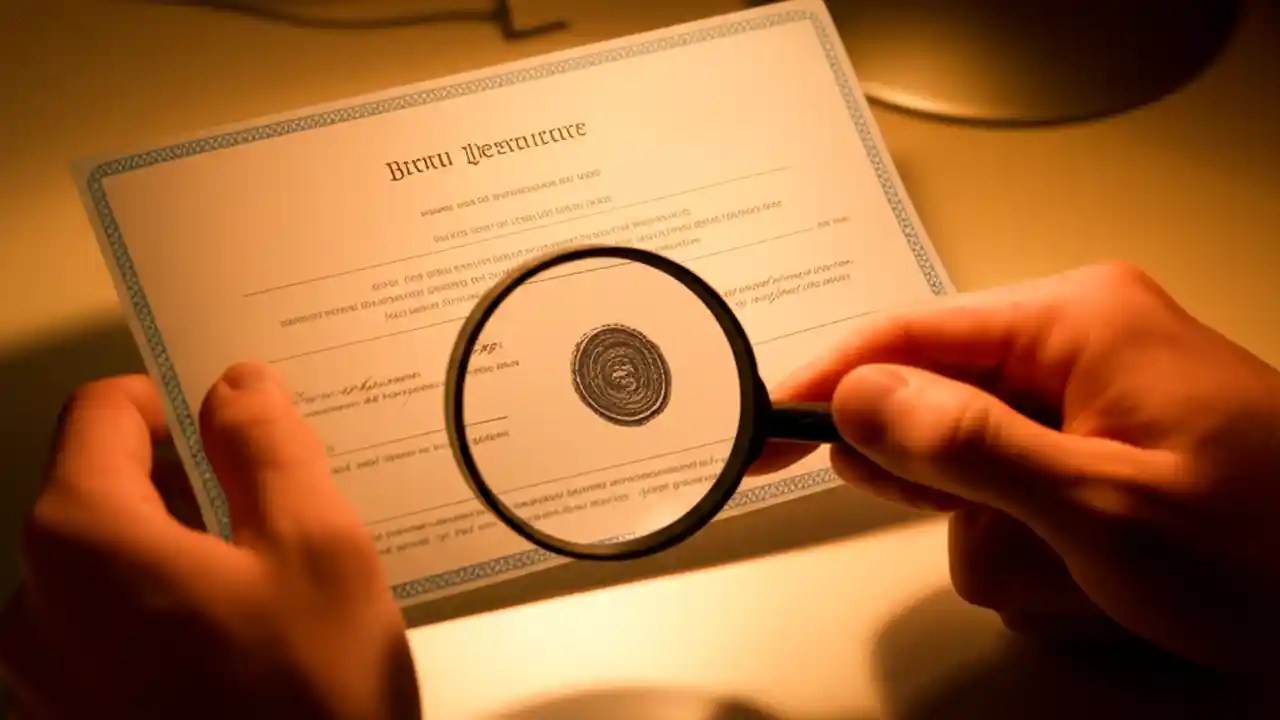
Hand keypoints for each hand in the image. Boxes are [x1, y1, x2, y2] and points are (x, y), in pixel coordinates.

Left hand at [0, 362, 419, 718]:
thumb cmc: (309, 701)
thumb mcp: (318, 546)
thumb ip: (268, 445)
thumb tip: (236, 384)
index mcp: (82, 539)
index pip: (101, 412)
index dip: (174, 399)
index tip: (238, 426)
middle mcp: (35, 602)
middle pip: (100, 489)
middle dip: (187, 483)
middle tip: (276, 516)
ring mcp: (42, 674)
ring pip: (109, 563)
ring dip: (181, 550)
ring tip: (267, 590)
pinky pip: (108, 629)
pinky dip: (165, 610)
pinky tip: (239, 647)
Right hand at [754, 262, 1279, 675]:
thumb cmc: (1274, 546)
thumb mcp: (1102, 506)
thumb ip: (967, 446)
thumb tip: (862, 397)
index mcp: (1076, 320)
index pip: (908, 334)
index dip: (825, 384)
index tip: (764, 428)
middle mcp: (1077, 345)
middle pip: (930, 397)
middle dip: (937, 479)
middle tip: (981, 520)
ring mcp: (1085, 401)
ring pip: (964, 466)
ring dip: (999, 534)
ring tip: (1077, 565)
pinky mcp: (1090, 452)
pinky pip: (1006, 496)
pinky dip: (1027, 549)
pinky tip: (1089, 575)